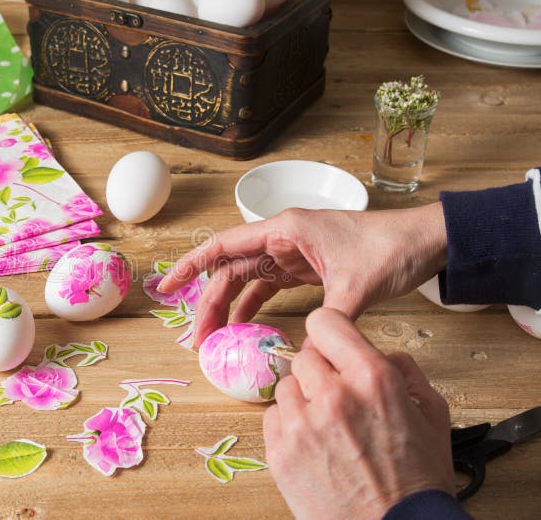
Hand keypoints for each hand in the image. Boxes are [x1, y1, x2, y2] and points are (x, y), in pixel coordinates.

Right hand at [158, 203, 447, 347]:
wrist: (425, 242)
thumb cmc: (390, 250)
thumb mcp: (356, 287)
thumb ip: (327, 323)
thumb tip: (303, 362)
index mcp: (285, 229)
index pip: (223, 245)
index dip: (190, 265)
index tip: (165, 286)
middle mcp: (282, 238)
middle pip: (230, 270)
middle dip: (209, 303)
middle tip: (197, 339)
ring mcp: (292, 253)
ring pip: (246, 281)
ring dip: (229, 308)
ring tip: (215, 340)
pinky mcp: (305, 268)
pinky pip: (269, 289)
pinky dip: (254, 308)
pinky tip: (245, 329)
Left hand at [264, 308, 454, 518]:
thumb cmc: (416, 480)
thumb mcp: (432, 414)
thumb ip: (405, 371)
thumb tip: (380, 353)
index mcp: (372, 379)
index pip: (325, 322)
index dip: (329, 333)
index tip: (332, 345)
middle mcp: (333, 396)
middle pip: (303, 356)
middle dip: (321, 372)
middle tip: (338, 397)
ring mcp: (301, 425)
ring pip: (286, 387)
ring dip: (303, 400)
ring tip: (328, 428)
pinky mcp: (280, 452)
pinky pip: (273, 418)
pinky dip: (289, 426)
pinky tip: (314, 444)